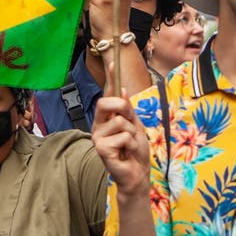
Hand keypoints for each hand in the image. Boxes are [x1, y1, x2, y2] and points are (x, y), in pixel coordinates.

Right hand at [92, 80, 149, 198]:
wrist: (137, 173)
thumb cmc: (135, 150)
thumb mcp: (135, 125)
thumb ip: (127, 109)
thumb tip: (121, 89)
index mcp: (106, 117)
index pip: (107, 94)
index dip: (110, 77)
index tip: (114, 62)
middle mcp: (99, 125)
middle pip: (108, 102)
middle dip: (124, 109)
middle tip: (130, 124)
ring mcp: (98, 137)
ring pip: (121, 121)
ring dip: (132, 133)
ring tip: (129, 144)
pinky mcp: (101, 149)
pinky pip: (123, 136)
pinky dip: (131, 144)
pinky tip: (126, 153)